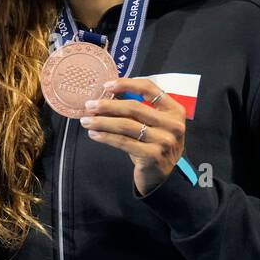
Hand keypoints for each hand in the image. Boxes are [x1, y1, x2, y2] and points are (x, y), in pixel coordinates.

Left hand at [79, 77, 185, 195]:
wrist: (162, 175)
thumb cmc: (153, 143)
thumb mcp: (153, 124)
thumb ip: (136, 110)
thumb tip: (105, 95)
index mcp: (174, 110)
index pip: (150, 89)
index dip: (127, 84)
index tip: (106, 85)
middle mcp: (173, 124)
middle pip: (134, 107)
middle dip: (108, 105)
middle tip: (89, 105)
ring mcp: (164, 141)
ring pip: (126, 125)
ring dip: (102, 121)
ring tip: (85, 120)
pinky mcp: (153, 155)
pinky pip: (123, 142)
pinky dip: (105, 136)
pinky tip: (93, 133)